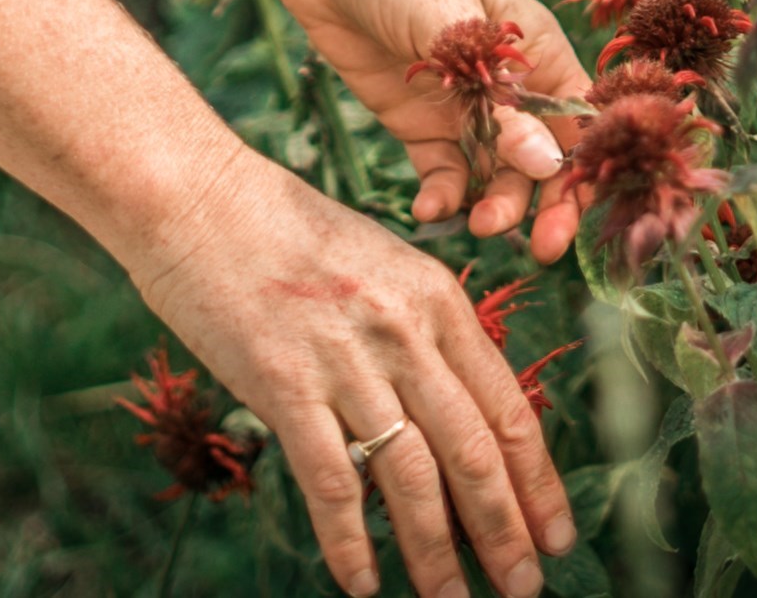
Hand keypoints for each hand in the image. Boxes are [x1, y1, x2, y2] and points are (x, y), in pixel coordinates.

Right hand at [126, 153, 577, 597]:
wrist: (198, 198)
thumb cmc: (286, 232)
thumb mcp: (382, 267)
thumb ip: (422, 335)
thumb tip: (455, 417)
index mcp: (438, 298)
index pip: (506, 407)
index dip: (537, 480)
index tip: (558, 532)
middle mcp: (404, 331)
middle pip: (471, 451)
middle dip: (505, 530)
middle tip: (525, 589)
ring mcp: (345, 359)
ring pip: (410, 477)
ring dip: (436, 553)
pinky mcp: (284, 385)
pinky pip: (330, 481)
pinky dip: (349, 542)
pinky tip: (361, 586)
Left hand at [281, 0, 593, 258]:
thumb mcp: (451, 25)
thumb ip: (495, 97)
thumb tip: (545, 163)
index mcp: (535, 49)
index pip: (579, 119)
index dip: (586, 168)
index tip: (579, 213)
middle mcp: (507, 84)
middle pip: (543, 157)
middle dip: (547, 203)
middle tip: (538, 249)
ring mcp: (463, 105)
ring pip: (496, 173)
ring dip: (496, 205)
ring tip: (476, 227)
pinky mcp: (419, 121)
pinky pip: (444, 171)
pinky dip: (444, 195)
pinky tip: (428, 208)